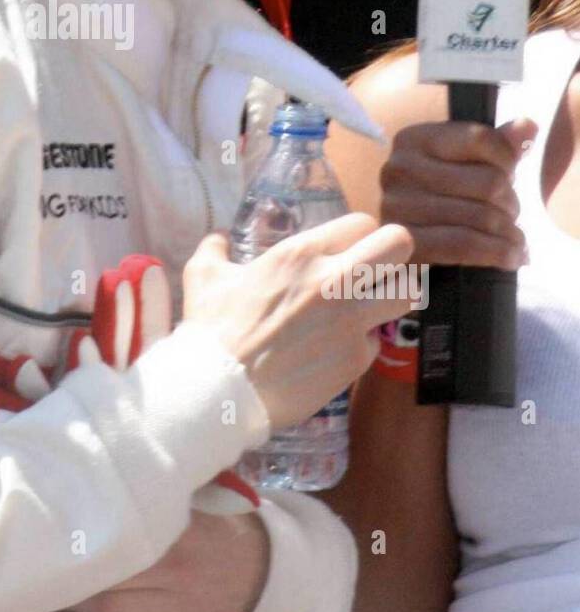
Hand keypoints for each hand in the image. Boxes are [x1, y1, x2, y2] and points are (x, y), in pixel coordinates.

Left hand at [62, 508, 269, 611]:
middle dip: (71, 575)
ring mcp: (172, 608)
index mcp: (176, 533)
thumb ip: (160, 490)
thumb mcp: (196, 502)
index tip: (54, 532)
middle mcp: (172, 572)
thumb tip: (112, 462)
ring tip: (51, 594)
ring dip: (73, 606)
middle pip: (106, 578)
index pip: (121, 535)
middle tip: (44, 565)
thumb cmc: (218, 529)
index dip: (84, 538)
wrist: (262, 575)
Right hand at [182, 215, 413, 430]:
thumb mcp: (203, 275)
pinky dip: (360, 344)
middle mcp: (335, 281)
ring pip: (407, 293)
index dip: (356, 234)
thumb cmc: (210, 329)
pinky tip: (335, 350)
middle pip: (399, 244)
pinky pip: (376, 341)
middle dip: (393, 252)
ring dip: (391, 297)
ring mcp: (351, 321)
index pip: (362, 222)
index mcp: (302, 253)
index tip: (347, 247)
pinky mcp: (355, 359)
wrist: (218, 390)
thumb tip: (217, 239)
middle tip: (377, 268)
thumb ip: (215, 249)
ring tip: (370, 306)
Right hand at [379, 118, 535, 268]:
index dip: (508, 158)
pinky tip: (513, 257)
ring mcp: (397, 208)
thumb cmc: (442, 197)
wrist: (403, 244)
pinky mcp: (405, 245)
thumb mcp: (465, 164)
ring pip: (482, 217)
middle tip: (511, 213)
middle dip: (511, 202)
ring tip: (516, 239)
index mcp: (413, 140)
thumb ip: (498, 143)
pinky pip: (466, 246)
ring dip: (510, 232)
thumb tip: (528, 126)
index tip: (511, 174)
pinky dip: (498, 253)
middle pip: (488, 182)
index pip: (480, 139)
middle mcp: (399, 169)